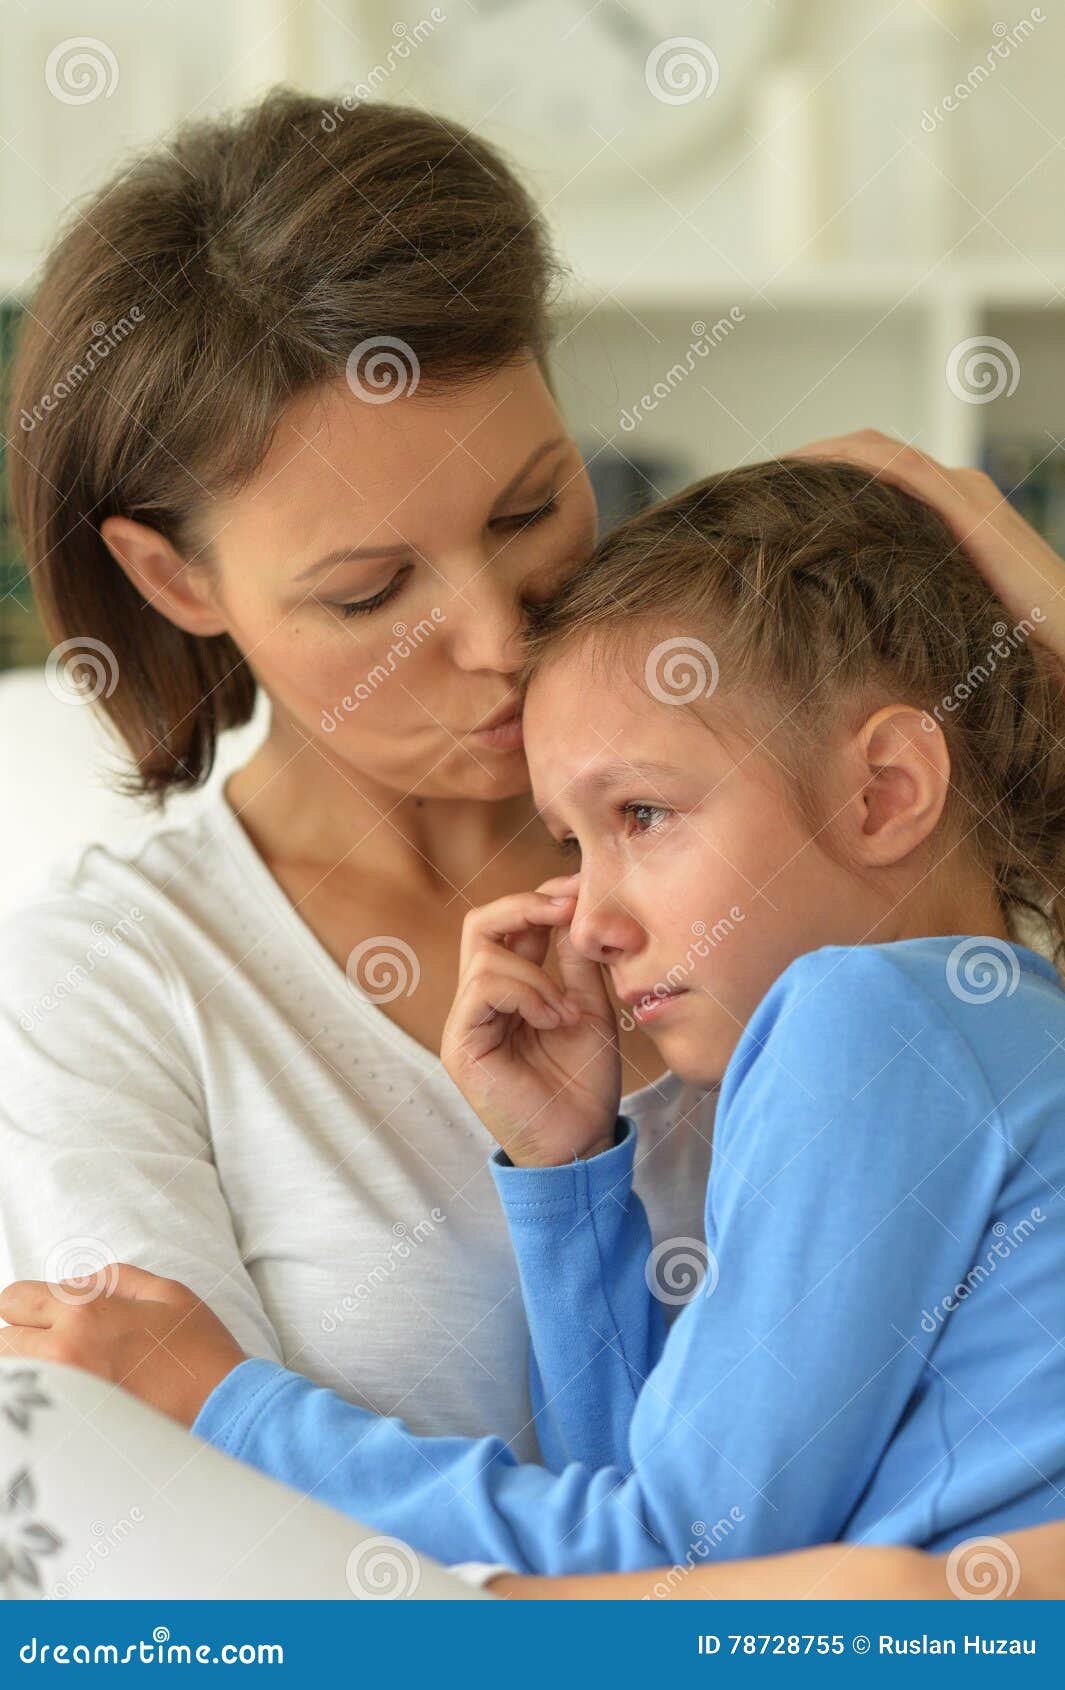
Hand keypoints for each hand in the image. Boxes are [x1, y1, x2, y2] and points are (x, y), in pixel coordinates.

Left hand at [0, 1263, 245, 1426]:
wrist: (223, 1408)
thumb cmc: (198, 1349)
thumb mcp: (166, 1293)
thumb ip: (114, 1279)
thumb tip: (74, 1283)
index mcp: (86, 1311)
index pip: (15, 1299)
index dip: (24, 1305)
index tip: (37, 1316)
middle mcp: (65, 1349)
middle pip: (3, 1341)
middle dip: (21, 1339)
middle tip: (52, 1348)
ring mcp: (63, 1394)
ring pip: (12, 1377)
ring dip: (27, 1372)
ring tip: (58, 1377)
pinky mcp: (69, 1430)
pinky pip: (33, 1411)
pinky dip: (39, 1405)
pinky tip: (64, 1405)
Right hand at [441, 871, 620, 1166]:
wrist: (581, 1142)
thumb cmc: (585, 1082)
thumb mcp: (589, 1005)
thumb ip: (574, 959)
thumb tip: (574, 902)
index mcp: (509, 989)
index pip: (507, 923)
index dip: (541, 899)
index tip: (581, 890)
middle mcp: (480, 1001)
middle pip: (479, 923)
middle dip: (525, 906)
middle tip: (568, 908)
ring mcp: (466, 1021)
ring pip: (484, 952)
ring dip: (536, 972)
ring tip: (567, 1009)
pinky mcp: (460, 1044)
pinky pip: (483, 987)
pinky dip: (525, 993)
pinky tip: (553, 1019)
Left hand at [787, 427, 1064, 686]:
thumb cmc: (1016, 658)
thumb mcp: (940, 630)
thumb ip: (898, 619)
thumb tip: (835, 646)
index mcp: (949, 519)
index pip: (871, 479)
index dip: (816, 483)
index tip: (763, 509)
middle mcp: (959, 494)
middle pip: (866, 456)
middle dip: (808, 464)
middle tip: (749, 491)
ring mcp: (969, 495)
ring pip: (877, 453)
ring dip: (818, 457)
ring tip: (764, 478)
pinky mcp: (974, 509)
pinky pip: (902, 470)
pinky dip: (852, 465)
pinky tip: (806, 475)